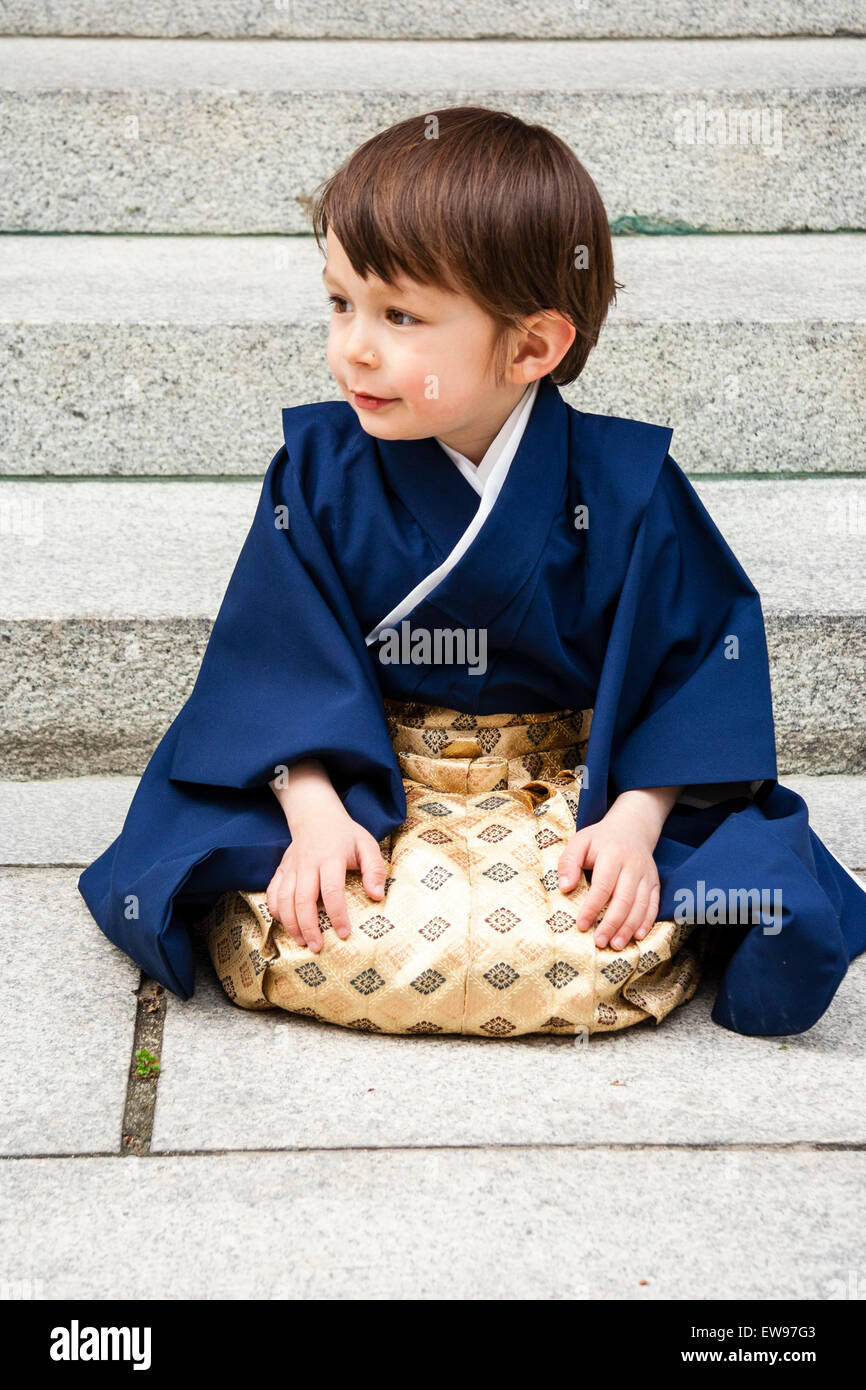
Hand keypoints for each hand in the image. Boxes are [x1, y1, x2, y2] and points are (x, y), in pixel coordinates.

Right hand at [266, 803, 386, 953]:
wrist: (315, 816)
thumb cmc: (344, 834)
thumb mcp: (367, 844)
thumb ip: (374, 869)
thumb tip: (377, 895)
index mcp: (330, 858)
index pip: (331, 890)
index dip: (337, 914)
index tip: (343, 933)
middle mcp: (307, 864)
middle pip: (302, 899)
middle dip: (308, 926)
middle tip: (317, 947)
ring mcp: (291, 867)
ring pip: (284, 899)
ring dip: (291, 923)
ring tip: (302, 942)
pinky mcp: (281, 870)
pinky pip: (272, 892)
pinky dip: (275, 911)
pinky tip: (285, 924)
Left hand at [556, 790, 676, 949]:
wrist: (631, 827)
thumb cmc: (600, 840)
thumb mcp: (579, 842)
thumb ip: (569, 862)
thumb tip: (564, 887)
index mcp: (612, 854)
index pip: (603, 885)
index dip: (592, 907)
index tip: (581, 925)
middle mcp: (633, 865)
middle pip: (624, 899)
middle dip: (612, 923)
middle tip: (599, 942)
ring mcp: (647, 874)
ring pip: (641, 905)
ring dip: (629, 927)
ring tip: (616, 945)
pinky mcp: (655, 882)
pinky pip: (654, 904)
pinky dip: (647, 922)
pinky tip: (637, 936)